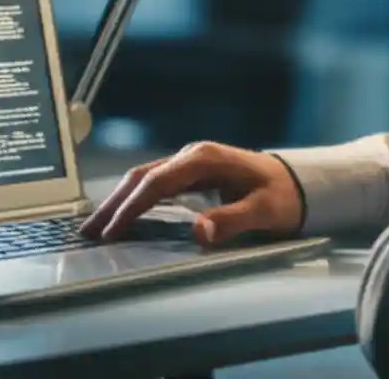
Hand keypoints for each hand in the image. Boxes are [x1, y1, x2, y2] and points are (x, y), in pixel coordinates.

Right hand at [78, 142, 303, 247]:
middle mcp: (191, 156)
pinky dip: (133, 199)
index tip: (112, 231)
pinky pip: (154, 184)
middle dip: (113, 204)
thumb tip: (198, 232)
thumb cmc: (282, 196)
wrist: (298, 182)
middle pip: (141, 177)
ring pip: (143, 179)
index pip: (156, 183)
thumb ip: (231, 220)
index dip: (131, 207)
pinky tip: (121, 215)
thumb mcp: (263, 211)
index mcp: (204, 159)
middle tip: (89, 231)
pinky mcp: (191, 173)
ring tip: (95, 226)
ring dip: (118, 201)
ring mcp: (189, 163)